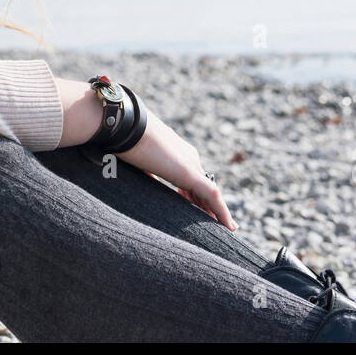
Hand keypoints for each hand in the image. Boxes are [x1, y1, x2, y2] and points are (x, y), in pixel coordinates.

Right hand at [114, 101, 237, 231]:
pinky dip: (222, 213)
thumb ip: (146, 174)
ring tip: (225, 228)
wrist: (126, 125)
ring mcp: (191, 164)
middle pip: (203, 187)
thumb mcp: (138, 162)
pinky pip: (212, 196)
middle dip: (208, 206)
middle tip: (214, 224)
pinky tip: (229, 227)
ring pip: (211, 193)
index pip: (192, 179)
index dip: (194, 197)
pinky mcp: (189, 173)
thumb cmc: (126, 141)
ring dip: (217, 212)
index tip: (194, 210)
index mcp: (178, 153)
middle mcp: (189, 157)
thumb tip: (138, 184)